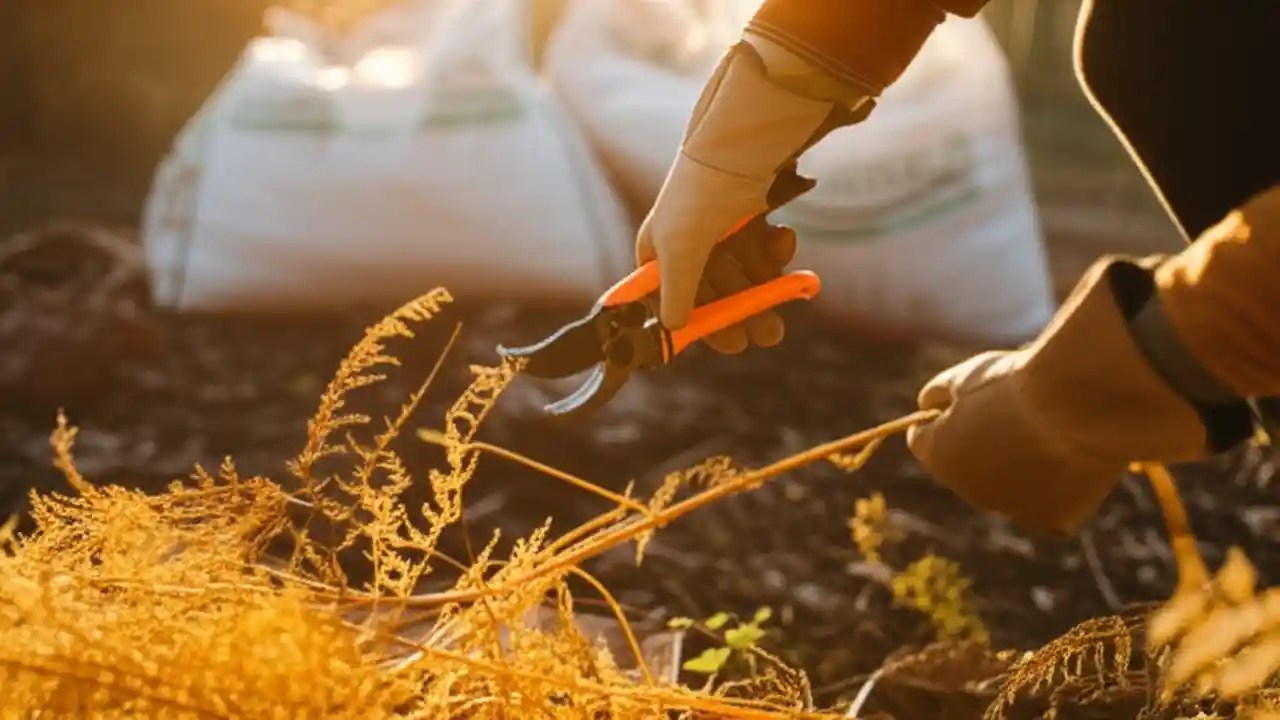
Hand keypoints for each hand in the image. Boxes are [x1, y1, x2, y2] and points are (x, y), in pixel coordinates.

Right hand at [636, 41, 836, 353]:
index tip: (730, 344)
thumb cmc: (704, 192)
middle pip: (714, 291)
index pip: (673, 300)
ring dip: (765, 286)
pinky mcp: (749, 212)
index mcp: (657, 249)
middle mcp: (685, 240)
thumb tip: (672, 329)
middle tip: (768, 334)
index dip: (701, 323)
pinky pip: (762, 246)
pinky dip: (776, 250)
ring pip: (744, 272)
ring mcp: (719, 226)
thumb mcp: (683, 249)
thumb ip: (676, 293)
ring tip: (789, 294)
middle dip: (743, 311)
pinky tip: (784, 239)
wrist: (748, 136)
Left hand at [906, 256, 1218, 536]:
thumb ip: (938, 394)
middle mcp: (968, 491)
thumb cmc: (1020, 384)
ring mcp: (1010, 509)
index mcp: (937, 455)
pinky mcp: (1052, 521)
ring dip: (1023, 467)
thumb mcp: (967, 375)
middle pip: (971, 465)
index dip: (942, 416)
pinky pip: (1052, 500)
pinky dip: (1062, 484)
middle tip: (1021, 413)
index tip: (967, 400)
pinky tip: (1073, 458)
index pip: (923, 439)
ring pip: (1013, 486)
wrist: (1076, 405)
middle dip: (985, 444)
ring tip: (1052, 431)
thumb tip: (929, 407)